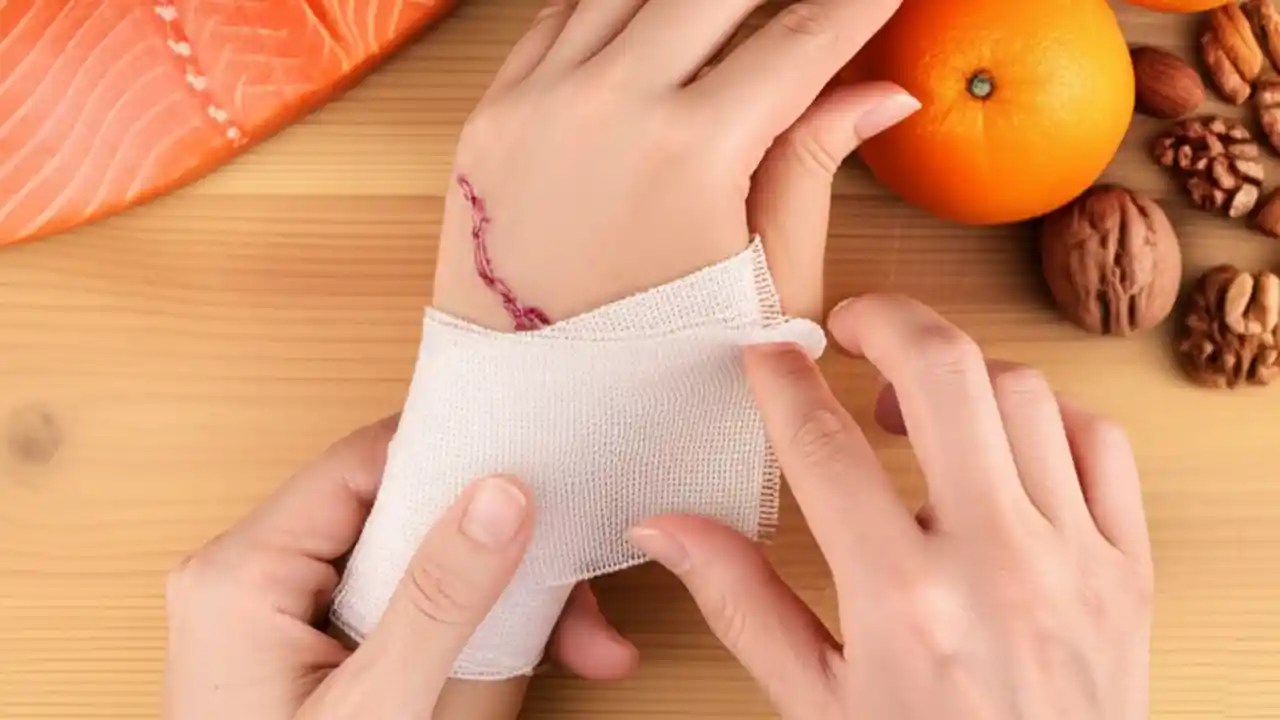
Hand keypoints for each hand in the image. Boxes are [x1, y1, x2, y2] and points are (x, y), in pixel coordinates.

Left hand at [162, 417, 635, 719]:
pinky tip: (529, 655)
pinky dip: (462, 628)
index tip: (534, 469)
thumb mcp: (378, 709)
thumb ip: (438, 599)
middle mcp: (249, 577)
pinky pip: (396, 605)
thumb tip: (500, 493)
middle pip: (396, 516)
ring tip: (578, 641)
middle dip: (496, 551)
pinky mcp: (306, 643)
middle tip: (576, 592)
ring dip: (494, 597)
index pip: (364, 463)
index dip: (453, 456)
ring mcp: (276, 612)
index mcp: (242, 573)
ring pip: (409, 563)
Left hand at [434, 0, 918, 328]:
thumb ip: (814, 167)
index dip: (856, 4)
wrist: (525, 412)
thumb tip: (881, 93)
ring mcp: (536, 102)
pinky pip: (560, 15)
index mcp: (691, 151)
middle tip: (811, 7)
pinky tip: (657, 19)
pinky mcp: (490, 115)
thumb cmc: (652, 373)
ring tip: (735, 15)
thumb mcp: (764, 283)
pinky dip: (617, 4)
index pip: (800, 37)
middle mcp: (606, 104)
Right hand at [629, 296, 1152, 718]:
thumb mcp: (815, 699)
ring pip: (1022, 395)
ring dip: (960, 373)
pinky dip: (1050, 416)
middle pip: (942, 374)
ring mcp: (1073, 558)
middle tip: (850, 324)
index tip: (766, 355)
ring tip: (918, 400)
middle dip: (885, 320)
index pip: (821, 443)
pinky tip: (1003, 440)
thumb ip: (739, 601)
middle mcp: (994, 562)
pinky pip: (1102, 443)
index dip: (781, 380)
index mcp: (900, 600)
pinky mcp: (1129, 566)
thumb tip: (662, 527)